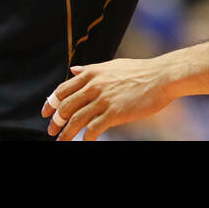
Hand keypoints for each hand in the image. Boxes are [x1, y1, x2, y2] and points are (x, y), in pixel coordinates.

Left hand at [42, 58, 174, 140]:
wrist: (162, 77)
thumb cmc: (140, 71)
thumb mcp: (112, 66)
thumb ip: (91, 69)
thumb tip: (74, 70)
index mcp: (92, 74)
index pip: (63, 89)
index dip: (51, 102)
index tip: (46, 112)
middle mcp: (94, 86)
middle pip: (65, 106)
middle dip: (55, 120)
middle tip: (52, 130)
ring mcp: (103, 100)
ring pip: (75, 120)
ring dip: (66, 133)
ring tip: (61, 141)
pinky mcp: (114, 113)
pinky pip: (92, 129)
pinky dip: (85, 138)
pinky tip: (85, 142)